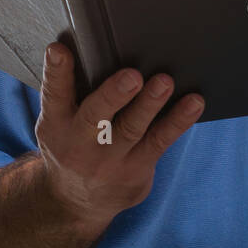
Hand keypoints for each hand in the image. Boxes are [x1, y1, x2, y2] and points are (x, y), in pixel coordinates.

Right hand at [34, 43, 205, 229]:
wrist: (74, 202)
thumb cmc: (72, 145)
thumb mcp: (58, 123)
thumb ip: (68, 92)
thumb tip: (83, 45)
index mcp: (56, 124)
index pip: (53, 94)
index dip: (56, 71)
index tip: (58, 49)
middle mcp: (79, 143)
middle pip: (96, 116)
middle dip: (114, 94)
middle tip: (132, 75)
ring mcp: (108, 160)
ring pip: (131, 128)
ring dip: (150, 104)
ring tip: (164, 82)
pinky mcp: (136, 168)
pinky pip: (160, 141)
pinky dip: (178, 120)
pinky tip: (194, 103)